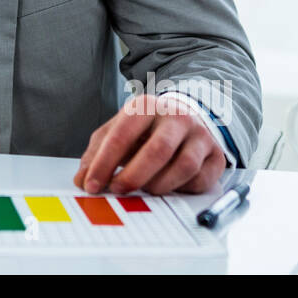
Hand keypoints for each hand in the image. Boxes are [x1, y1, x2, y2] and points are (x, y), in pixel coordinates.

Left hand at [73, 93, 224, 195]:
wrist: (186, 116)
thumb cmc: (146, 128)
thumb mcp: (118, 131)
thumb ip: (97, 153)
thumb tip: (82, 180)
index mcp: (146, 106)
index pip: (122, 134)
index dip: (104, 162)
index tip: (91, 185)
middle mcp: (176, 116)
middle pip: (157, 150)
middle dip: (133, 176)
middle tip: (118, 190)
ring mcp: (200, 135)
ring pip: (183, 166)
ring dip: (159, 185)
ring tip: (145, 189)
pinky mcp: (216, 155)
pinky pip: (201, 180)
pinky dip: (182, 189)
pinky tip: (170, 186)